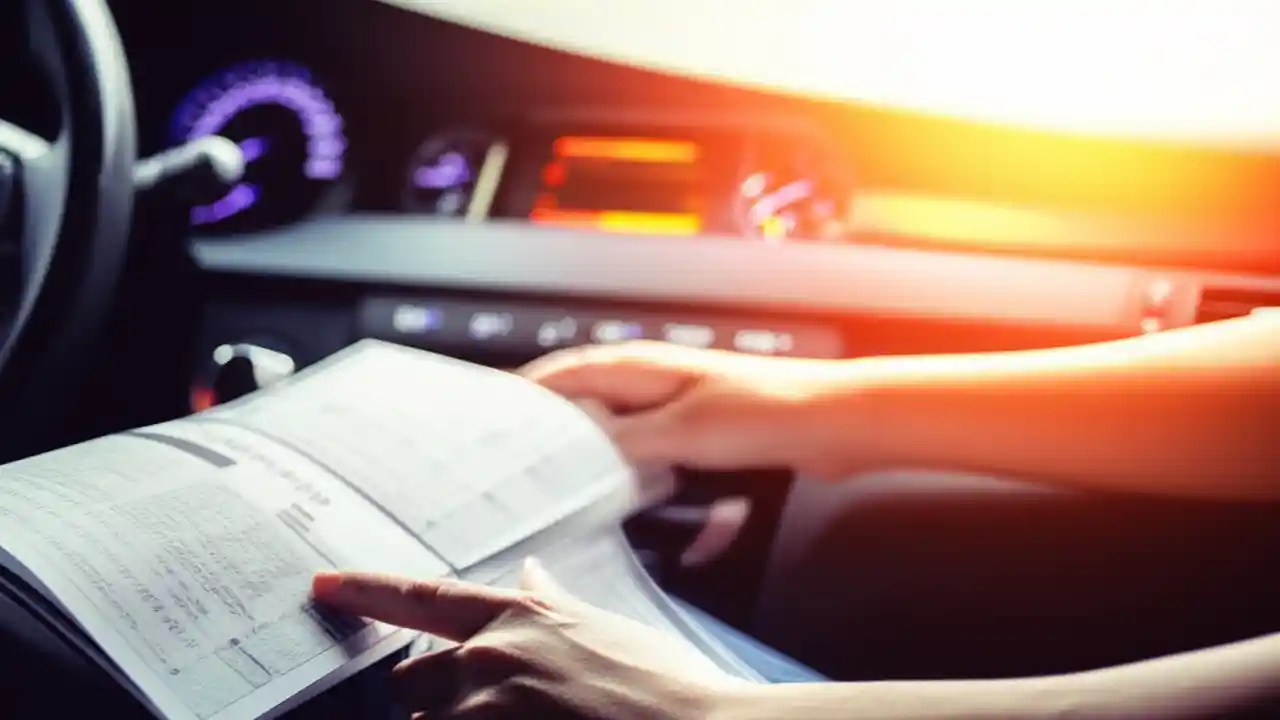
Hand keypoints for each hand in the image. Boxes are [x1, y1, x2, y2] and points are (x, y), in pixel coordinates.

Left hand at [312, 560, 735, 718]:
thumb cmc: (662, 689)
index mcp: (518, 618)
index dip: (365, 589)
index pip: (422, 596)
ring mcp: (486, 713)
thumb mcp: (603, 631)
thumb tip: (532, 574)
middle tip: (491, 712)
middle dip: (434, 701)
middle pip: (409, 682)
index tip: (322, 585)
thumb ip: (554, 605)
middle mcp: (491, 658)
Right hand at [521, 341, 850, 476]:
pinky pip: (657, 463)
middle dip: (563, 441)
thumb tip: (574, 452)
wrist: (831, 424)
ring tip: (591, 494)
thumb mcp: (682, 432)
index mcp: (640, 367)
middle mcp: (654, 384)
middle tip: (533, 472)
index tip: (494, 421)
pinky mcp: (700, 439)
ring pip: (622, 442)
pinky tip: (655, 506)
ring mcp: (677, 411)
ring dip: (610, 468)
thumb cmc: (767, 411)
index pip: (564, 376)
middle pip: (588, 411)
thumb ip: (622, 442)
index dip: (526, 397)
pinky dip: (650, 485)